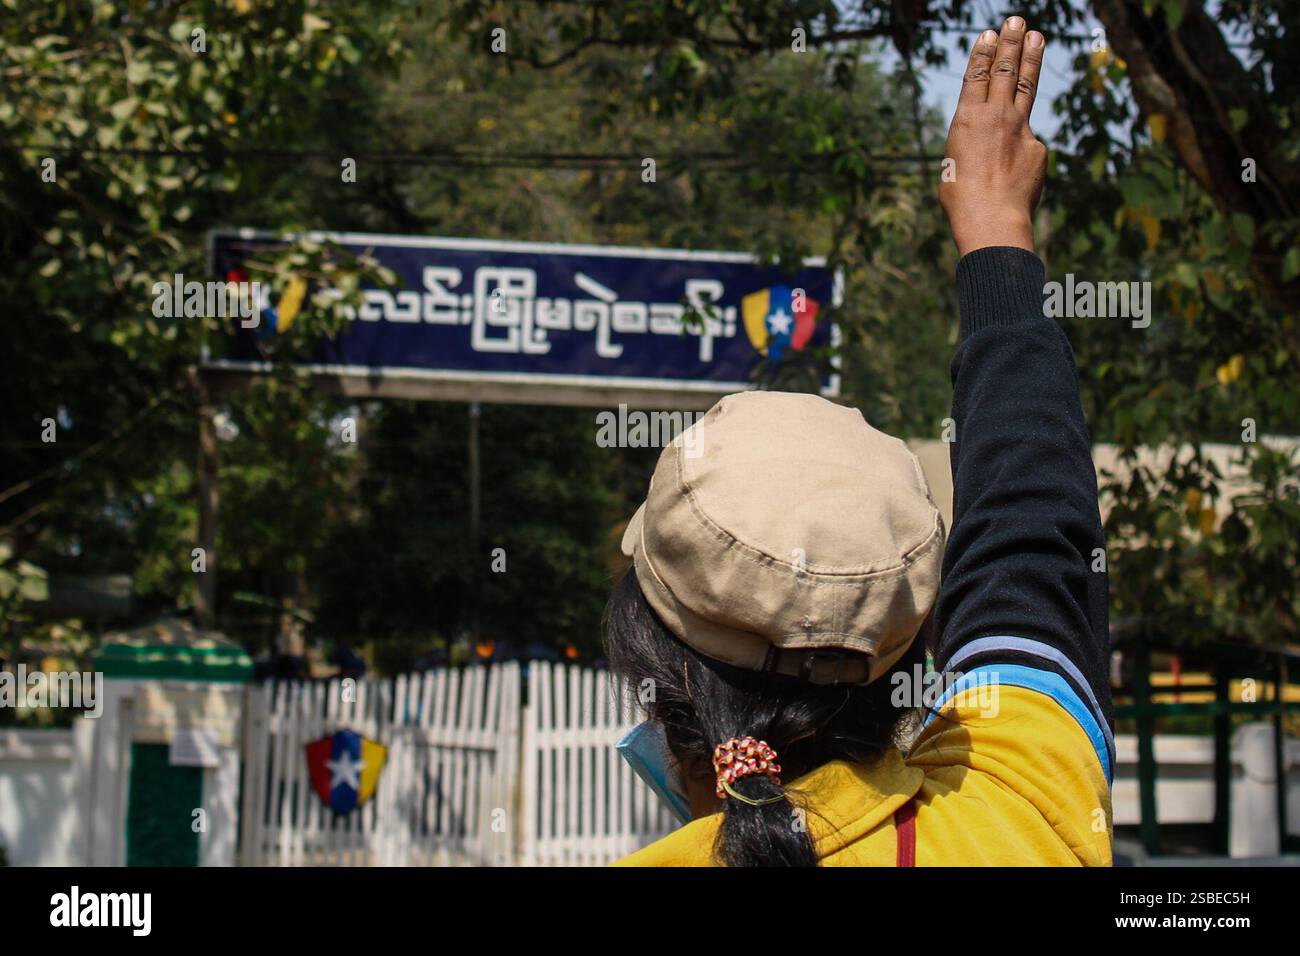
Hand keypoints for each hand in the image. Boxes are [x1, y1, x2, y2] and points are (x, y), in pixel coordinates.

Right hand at [939, 17, 1047, 257]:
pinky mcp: (1038, 147)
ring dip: (1031, 58)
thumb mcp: (954, 164)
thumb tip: (993, 141)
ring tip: (1037, 36)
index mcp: (967, 120)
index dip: (984, 54)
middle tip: (1017, 21)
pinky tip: (1015, 165)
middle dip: (1011, 43)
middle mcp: (996, 116)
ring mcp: (1021, 129)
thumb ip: (973, 142)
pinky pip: (1029, 141)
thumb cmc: (961, 199)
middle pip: (1006, 70)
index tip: (990, 34)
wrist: (991, 218)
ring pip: (1027, 86)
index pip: (978, 76)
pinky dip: (1023, 146)